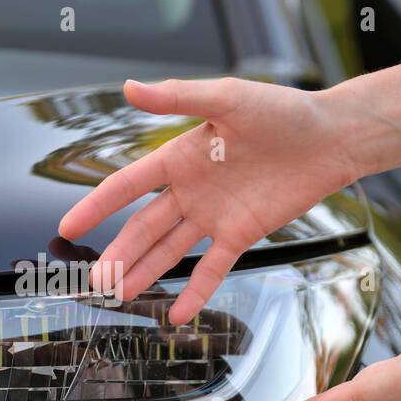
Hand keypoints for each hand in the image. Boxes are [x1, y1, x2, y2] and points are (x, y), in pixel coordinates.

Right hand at [58, 78, 361, 324]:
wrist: (331, 136)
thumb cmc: (282, 109)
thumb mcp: (227, 97)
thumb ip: (177, 98)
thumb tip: (130, 87)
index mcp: (179, 156)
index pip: (127, 185)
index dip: (96, 205)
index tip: (69, 226)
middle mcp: (191, 189)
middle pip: (143, 227)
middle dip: (118, 254)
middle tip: (94, 280)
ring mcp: (214, 215)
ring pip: (169, 250)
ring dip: (144, 273)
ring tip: (118, 296)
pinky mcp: (241, 233)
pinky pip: (212, 267)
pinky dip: (195, 291)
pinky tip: (175, 314)